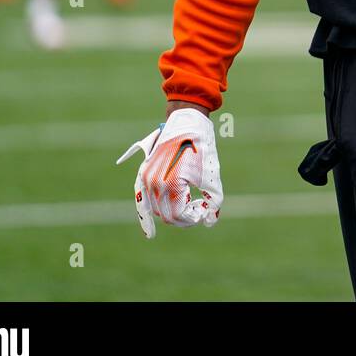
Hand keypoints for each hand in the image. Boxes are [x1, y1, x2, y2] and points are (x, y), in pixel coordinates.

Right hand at [115, 107, 223, 237]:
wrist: (187, 122)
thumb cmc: (202, 148)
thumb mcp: (212, 176)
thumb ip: (214, 201)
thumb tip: (209, 222)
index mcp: (171, 185)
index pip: (179, 216)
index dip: (193, 218)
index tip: (204, 209)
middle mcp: (154, 184)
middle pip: (167, 216)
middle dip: (184, 217)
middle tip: (199, 207)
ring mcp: (146, 179)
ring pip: (156, 209)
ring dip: (170, 213)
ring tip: (187, 205)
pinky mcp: (144, 173)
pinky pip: (141, 199)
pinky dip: (145, 215)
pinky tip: (149, 233)